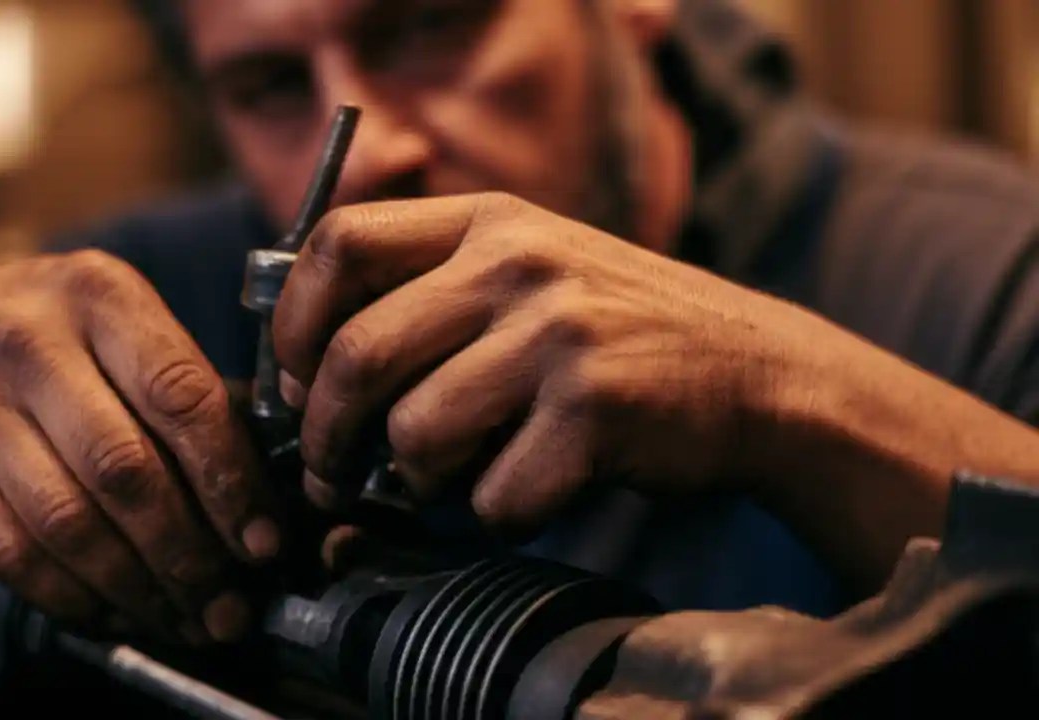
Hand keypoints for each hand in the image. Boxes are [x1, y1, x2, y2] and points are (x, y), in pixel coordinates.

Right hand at [0, 250, 279, 642]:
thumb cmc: (65, 336)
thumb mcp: (127, 323)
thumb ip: (192, 391)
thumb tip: (265, 502)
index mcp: (99, 294)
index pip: (179, 394)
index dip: (229, 478)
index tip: (265, 541)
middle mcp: (26, 341)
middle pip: (122, 468)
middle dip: (188, 553)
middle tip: (231, 607)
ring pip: (66, 522)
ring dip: (137, 588)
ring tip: (187, 620)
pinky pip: (11, 554)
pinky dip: (75, 598)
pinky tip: (121, 614)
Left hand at [273, 193, 816, 535]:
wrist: (758, 373)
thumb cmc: (619, 335)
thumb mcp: (530, 272)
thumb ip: (432, 291)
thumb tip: (300, 367)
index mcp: (489, 223)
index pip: (338, 243)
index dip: (291, 322)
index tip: (290, 380)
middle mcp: (519, 264)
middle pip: (357, 353)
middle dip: (324, 434)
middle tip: (328, 472)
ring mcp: (559, 333)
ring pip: (416, 435)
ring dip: (417, 481)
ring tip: (454, 477)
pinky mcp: (595, 410)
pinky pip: (491, 496)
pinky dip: (496, 514)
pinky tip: (532, 491)